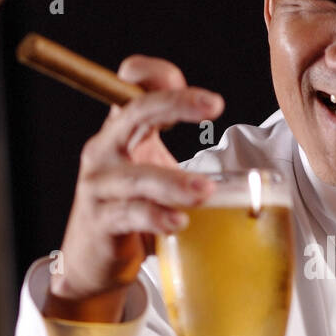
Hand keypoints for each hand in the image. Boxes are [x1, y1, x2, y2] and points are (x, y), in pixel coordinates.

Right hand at [45, 55, 222, 320]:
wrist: (92, 261)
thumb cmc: (129, 211)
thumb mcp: (152, 173)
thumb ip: (181, 155)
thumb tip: (242, 161)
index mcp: (121, 131)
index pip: (131, 82)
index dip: (159, 75)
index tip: (204, 96)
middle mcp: (105, 149)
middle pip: (134, 112)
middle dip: (176, 103)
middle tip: (213, 105)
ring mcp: (99, 185)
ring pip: (137, 175)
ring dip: (174, 181)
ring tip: (205, 191)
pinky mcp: (100, 221)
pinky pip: (130, 214)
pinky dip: (156, 217)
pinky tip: (178, 222)